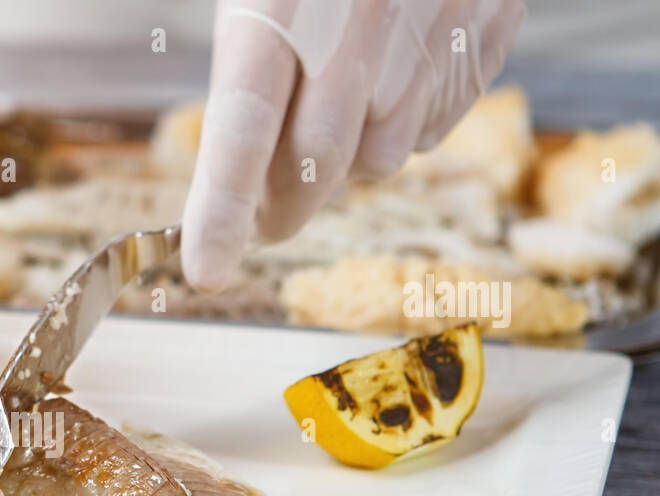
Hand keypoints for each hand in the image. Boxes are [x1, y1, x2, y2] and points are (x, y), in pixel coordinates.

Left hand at [182, 0, 524, 291]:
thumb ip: (250, 74)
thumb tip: (248, 174)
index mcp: (279, 4)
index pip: (243, 128)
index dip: (223, 208)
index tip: (207, 270)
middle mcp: (358, 21)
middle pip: (316, 162)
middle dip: (283, 205)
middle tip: (261, 218)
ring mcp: (432, 25)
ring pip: (380, 157)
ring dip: (348, 159)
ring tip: (334, 111)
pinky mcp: (487, 25)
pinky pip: (434, 127)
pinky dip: (402, 128)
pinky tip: (388, 85)